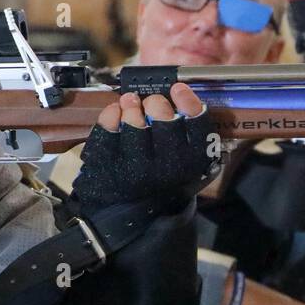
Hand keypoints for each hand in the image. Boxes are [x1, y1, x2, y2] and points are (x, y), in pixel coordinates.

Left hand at [73, 82, 219, 213]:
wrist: (133, 216)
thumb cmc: (163, 183)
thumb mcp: (190, 167)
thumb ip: (191, 135)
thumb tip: (180, 95)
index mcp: (192, 164)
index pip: (197, 124)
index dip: (188, 100)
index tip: (178, 89)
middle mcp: (166, 167)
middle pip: (162, 116)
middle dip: (155, 102)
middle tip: (151, 102)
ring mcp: (135, 168)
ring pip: (133, 121)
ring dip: (131, 105)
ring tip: (130, 102)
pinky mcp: (107, 168)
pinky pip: (106, 130)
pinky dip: (110, 115)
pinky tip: (116, 111)